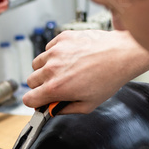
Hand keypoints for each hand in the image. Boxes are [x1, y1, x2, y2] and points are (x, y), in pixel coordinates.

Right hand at [23, 30, 148, 112]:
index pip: (28, 99)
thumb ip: (65, 109)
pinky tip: (69, 57)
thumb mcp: (88, 105)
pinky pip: (48, 48)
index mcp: (56, 88)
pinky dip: (55, 54)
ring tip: (63, 70)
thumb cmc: (108, 78)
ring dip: (45, 69)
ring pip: (37, 63)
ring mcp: (56, 51)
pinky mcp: (62, 38)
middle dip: (40, 86)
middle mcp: (52, 69)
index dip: (34, 102)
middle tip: (56, 85)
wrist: (121, 54)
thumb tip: (52, 110)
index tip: (40, 101)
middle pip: (30, 81)